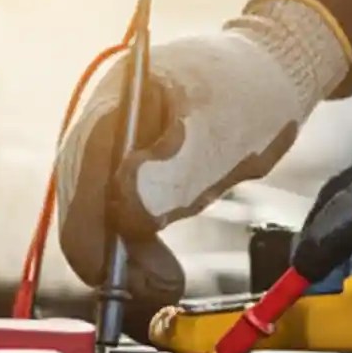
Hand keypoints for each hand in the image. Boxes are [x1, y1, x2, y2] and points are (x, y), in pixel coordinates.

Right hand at [55, 0, 350, 303]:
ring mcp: (107, 150)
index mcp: (113, 107)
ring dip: (128, 253)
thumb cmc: (248, 89)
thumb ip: (175, 172)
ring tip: (168, 278)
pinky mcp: (124, 169)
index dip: (101, 243)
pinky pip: (116, 215)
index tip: (138, 281)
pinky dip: (135, 243)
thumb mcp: (221, 130)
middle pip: (82, 207)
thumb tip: (126, 215)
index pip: (83, 187)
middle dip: (116, 256)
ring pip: (97, 217)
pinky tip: (160, 261)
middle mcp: (97, 130)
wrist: (269, 68)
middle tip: (165, 284)